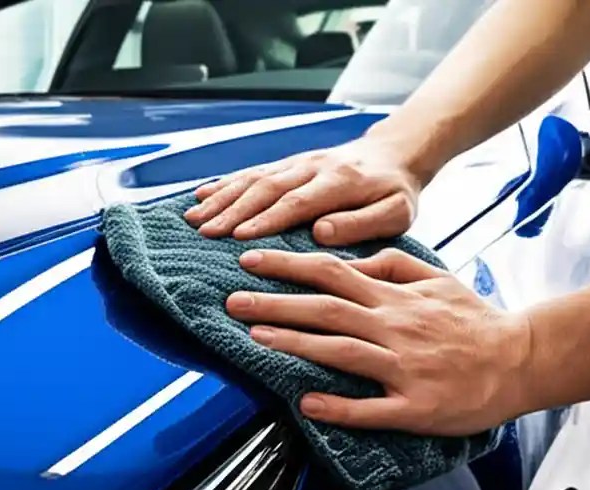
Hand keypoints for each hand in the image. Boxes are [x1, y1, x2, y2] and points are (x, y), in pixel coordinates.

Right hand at [183, 136, 426, 244]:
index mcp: (339, 182)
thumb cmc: (395, 191)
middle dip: (232, 210)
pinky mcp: (286, 164)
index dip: (267, 219)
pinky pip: (252, 172)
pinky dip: (224, 183)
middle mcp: (312, 167)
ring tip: (193, 217)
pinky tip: (201, 194)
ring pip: (253, 178)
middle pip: (266, 188)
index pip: (297, 202)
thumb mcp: (396, 213)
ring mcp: (296, 163)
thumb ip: (362, 223)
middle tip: (204, 231)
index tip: (240, 237)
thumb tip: (321, 233)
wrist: (394, 153)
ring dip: (221, 198)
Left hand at [225, 248, 534, 435]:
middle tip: (232, 301)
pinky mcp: (416, 407)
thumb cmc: (475, 320)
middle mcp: (394, 328)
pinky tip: (305, 404)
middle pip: (324, 310)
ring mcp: (403, 369)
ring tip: (255, 340)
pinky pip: (371, 409)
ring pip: (341, 353)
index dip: (288, 265)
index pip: (331, 273)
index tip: (250, 261)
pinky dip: (338, 407)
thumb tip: (347, 258)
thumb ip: (390, 264)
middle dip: (274, 304)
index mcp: (394, 298)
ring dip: (295, 346)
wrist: (522, 360)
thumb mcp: (436, 277)